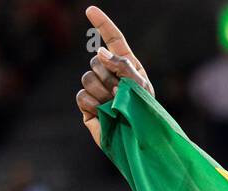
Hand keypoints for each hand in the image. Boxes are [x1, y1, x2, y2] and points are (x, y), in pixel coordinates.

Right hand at [77, 6, 153, 145]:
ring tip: (115, 105)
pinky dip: (93, 104)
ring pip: (87, 78)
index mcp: (125, 66)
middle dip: (109, 78)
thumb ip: (124, 66)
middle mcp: (109, 75)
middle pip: (95, 61)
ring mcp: (97, 90)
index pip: (113, 39)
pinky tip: (104, 113)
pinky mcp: (88, 106)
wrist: (140, 141)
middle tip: (122, 95)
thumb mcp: (141, 87)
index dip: (102, 24)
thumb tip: (101, 53)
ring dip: (103, 92)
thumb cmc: (146, 114)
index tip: (90, 10)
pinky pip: (81, 96)